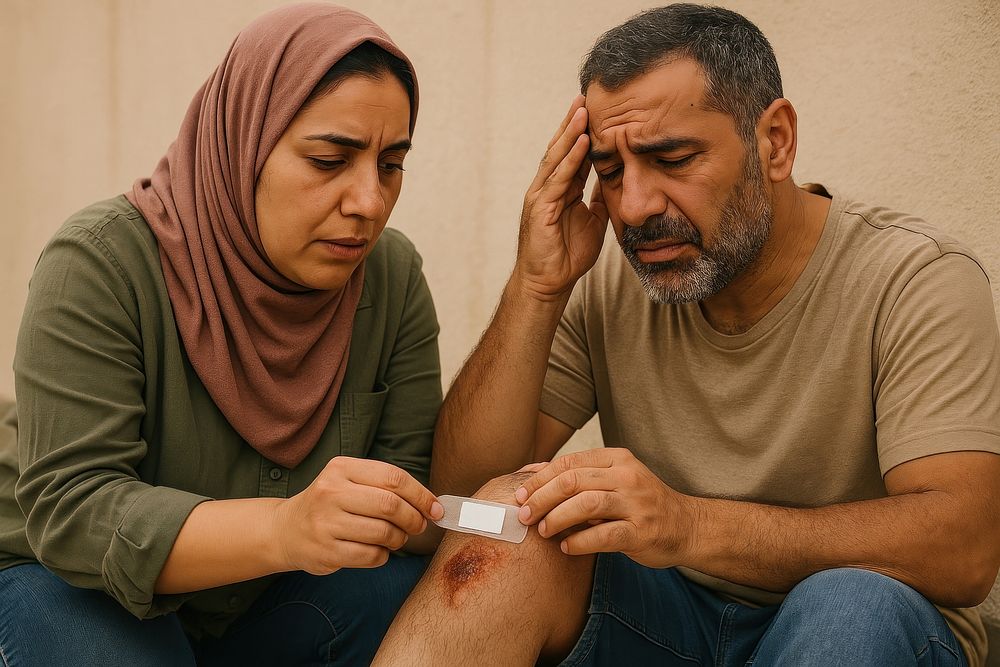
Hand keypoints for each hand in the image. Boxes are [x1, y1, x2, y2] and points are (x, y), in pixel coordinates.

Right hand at [272, 457, 442, 574]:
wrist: (286, 530)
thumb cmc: (331, 504)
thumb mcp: (350, 481)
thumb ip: (385, 487)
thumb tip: (432, 505)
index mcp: (341, 468)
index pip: (393, 478)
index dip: (421, 495)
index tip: (436, 508)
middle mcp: (330, 492)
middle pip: (390, 505)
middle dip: (413, 519)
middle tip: (419, 526)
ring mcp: (325, 522)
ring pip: (383, 533)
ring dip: (399, 539)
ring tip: (396, 538)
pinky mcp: (325, 551)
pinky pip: (371, 556)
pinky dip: (383, 555)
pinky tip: (377, 550)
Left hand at [513, 448, 694, 567]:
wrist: (686, 525)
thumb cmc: (641, 503)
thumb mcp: (615, 479)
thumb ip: (581, 475)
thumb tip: (534, 472)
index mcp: (617, 459)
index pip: (568, 462)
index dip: (539, 479)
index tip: (520, 495)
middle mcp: (627, 476)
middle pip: (572, 481)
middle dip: (542, 498)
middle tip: (525, 515)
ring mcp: (636, 504)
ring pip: (586, 504)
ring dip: (557, 518)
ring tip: (543, 531)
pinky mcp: (641, 532)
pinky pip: (602, 535)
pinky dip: (579, 542)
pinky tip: (566, 547)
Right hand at [515, 95, 608, 301]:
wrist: (549, 283)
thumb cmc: (567, 256)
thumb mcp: (594, 221)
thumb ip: (600, 198)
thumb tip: (617, 179)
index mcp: (561, 189)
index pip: (572, 154)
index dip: (582, 132)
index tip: (595, 110)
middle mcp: (547, 187)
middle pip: (560, 148)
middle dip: (572, 123)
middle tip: (585, 96)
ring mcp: (541, 196)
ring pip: (556, 158)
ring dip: (570, 133)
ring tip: (582, 110)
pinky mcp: (540, 208)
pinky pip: (557, 179)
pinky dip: (570, 160)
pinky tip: (581, 143)